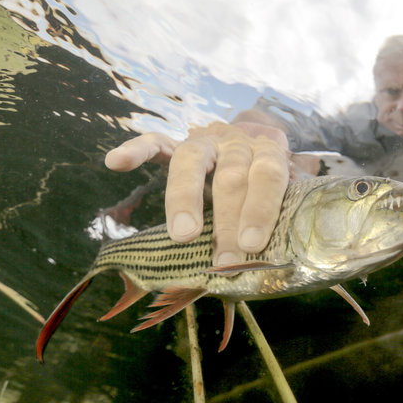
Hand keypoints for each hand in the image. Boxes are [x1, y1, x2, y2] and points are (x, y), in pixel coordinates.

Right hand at [105, 122, 290, 266]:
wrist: (249, 144)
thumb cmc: (265, 185)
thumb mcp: (283, 194)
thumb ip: (285, 215)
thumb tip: (287, 259)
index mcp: (268, 151)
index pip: (268, 175)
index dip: (261, 209)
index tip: (253, 244)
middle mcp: (236, 142)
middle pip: (231, 176)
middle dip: (228, 221)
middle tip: (225, 261)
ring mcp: (204, 141)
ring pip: (191, 160)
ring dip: (186, 199)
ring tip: (183, 235)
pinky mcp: (174, 144)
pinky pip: (153, 142)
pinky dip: (135, 150)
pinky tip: (115, 162)